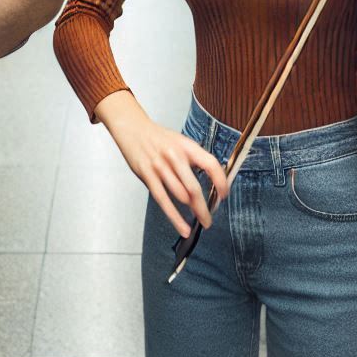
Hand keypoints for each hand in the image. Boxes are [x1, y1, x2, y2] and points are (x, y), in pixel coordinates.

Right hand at [105, 105, 229, 236]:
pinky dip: (175, 218)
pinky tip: (183, 228)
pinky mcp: (147, 175)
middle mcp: (174, 156)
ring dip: (193, 211)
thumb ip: (192, 159)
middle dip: (204, 208)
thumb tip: (209, 181)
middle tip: (209, 219)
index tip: (224, 194)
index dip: (220, 181)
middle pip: (194, 187)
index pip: (210, 163)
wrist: (132, 128)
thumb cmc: (158, 137)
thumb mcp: (180, 142)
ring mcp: (160, 166)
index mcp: (186, 146)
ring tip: (199, 220)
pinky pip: (163, 200)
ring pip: (181, 196)